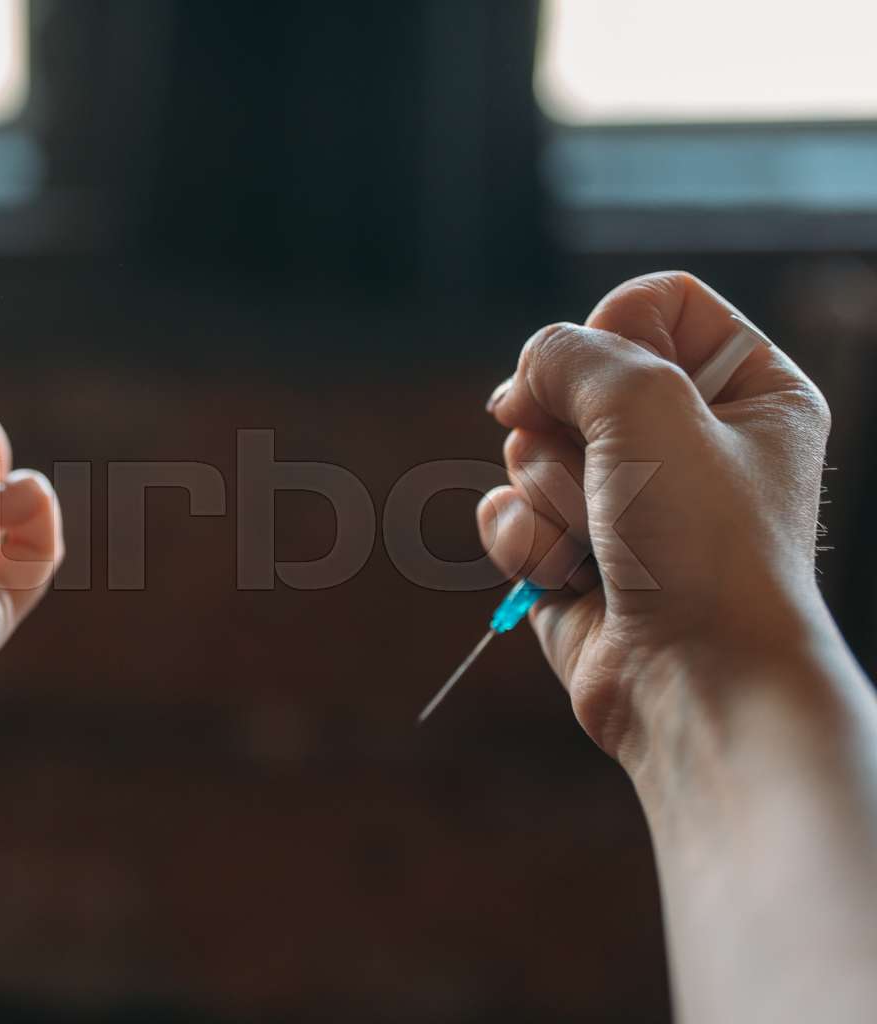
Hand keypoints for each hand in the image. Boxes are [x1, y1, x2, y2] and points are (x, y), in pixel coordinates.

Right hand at [480, 272, 833, 761]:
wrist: (699, 684)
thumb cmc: (704, 542)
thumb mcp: (647, 407)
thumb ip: (573, 354)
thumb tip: (523, 380)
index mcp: (748, 390)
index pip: (658, 304)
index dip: (614, 327)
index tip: (609, 377)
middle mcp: (688, 442)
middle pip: (574, 379)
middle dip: (563, 428)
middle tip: (596, 473)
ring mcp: (626, 503)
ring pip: (530, 449)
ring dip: (546, 495)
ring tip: (594, 540)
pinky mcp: (574, 557)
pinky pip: (509, 514)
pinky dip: (522, 542)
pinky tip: (562, 574)